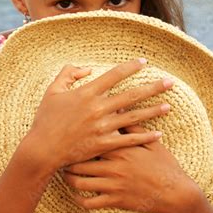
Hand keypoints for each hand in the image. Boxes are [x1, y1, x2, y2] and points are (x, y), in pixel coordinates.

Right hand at [27, 59, 173, 168]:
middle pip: (132, 94)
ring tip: (169, 106)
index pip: (114, 75)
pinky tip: (158, 134)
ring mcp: (102, 127)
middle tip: (170, 82)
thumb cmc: (45, 120)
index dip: (131, 67)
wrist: (42, 149)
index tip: (144, 62)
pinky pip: (129, 139)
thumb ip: (68, 74)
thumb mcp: (52, 91)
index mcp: (87, 93)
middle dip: (153, 87)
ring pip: (134, 116)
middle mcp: (98, 108)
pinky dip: (144, 136)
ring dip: (153, 110)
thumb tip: (86, 68)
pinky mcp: (104, 145)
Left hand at [59, 123, 201, 212]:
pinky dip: (79, 199)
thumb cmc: (164, 165)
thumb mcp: (151, 143)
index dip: (76, 138)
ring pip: (80, 183)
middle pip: (80, 161)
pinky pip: (90, 203)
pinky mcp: (115, 201)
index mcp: (121, 149)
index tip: (67, 135)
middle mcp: (114, 166)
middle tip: (60, 155)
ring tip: (64, 174)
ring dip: (68, 179)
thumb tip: (121, 107)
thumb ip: (133, 126)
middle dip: (67, 159)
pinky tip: (75, 195)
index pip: (91, 139)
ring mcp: (114, 185)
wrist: (175, 193)